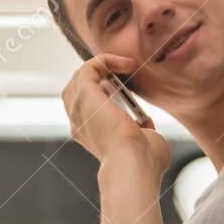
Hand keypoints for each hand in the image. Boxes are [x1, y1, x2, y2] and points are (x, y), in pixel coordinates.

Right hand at [62, 53, 171, 178]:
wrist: (134, 163)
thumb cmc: (143, 162)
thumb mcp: (145, 144)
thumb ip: (142, 132)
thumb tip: (146, 124)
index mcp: (89, 135)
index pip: (88, 108)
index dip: (102, 94)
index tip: (125, 90)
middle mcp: (78, 122)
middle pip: (78, 89)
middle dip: (97, 77)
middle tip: (122, 73)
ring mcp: (78, 108)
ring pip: (81, 76)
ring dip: (103, 65)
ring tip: (125, 65)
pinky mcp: (85, 94)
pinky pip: (89, 67)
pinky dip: (106, 60)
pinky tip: (127, 64)